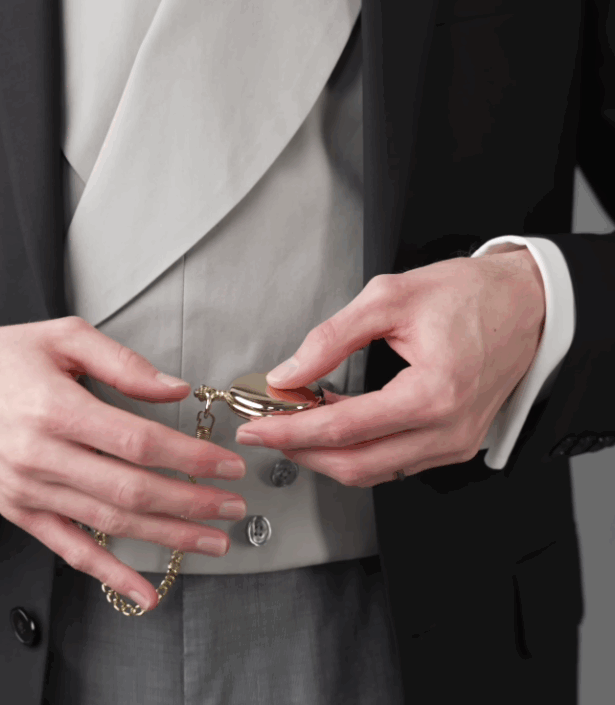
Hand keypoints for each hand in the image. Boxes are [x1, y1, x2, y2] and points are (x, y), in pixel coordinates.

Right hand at [0, 316, 247, 610]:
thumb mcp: (59, 337)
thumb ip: (122, 361)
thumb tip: (175, 389)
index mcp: (56, 408)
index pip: (139, 442)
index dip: (190, 458)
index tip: (227, 464)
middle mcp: (42, 456)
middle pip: (131, 489)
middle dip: (192, 503)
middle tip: (233, 507)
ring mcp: (30, 490)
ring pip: (109, 523)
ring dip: (167, 537)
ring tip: (212, 541)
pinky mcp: (21, 512)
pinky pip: (70, 550)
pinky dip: (109, 574)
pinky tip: (144, 592)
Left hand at [234, 246, 545, 486]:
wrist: (525, 304)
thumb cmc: (469, 295)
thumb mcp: (389, 298)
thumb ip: (330, 339)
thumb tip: (289, 373)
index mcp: (433, 393)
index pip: (343, 428)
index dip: (290, 431)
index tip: (255, 427)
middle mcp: (447, 431)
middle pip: (355, 465)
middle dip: (300, 451)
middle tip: (266, 430)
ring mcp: (453, 444)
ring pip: (373, 471)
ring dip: (326, 453)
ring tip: (295, 422)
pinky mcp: (454, 445)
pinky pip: (394, 462)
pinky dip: (357, 448)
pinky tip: (335, 422)